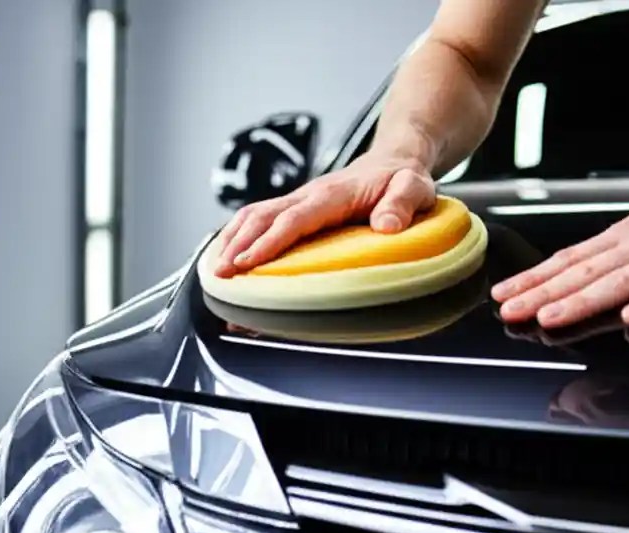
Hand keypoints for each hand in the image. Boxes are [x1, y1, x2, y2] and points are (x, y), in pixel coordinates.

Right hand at [212, 154, 436, 277]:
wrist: (394, 161)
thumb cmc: (403, 179)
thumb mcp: (415, 188)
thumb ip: (403, 203)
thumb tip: (388, 226)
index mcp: (332, 194)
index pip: (294, 218)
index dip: (269, 242)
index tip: (248, 263)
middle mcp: (307, 195)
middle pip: (261, 216)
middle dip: (236, 245)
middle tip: (220, 275)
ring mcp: (297, 201)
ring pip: (252, 217)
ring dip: (230, 241)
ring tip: (214, 272)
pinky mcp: (294, 210)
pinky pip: (259, 221)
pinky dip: (237, 238)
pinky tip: (227, 259)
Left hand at [489, 191, 628, 327]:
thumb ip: (620, 259)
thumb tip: (575, 279)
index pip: (574, 258)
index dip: (536, 276)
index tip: (503, 292)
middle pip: (588, 270)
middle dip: (543, 291)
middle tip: (507, 308)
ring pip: (623, 280)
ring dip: (584, 299)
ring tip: (550, 316)